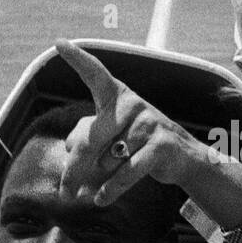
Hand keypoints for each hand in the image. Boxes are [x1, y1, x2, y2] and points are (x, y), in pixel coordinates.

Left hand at [54, 39, 206, 204]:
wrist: (182, 157)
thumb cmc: (137, 142)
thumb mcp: (112, 135)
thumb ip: (86, 137)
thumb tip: (69, 148)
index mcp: (117, 96)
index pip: (95, 75)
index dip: (78, 59)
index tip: (59, 43)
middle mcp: (132, 104)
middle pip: (91, 138)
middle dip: (74, 169)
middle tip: (64, 191)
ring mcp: (148, 124)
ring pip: (108, 160)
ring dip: (98, 180)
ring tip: (92, 191)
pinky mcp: (160, 146)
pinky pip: (127, 172)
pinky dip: (112, 189)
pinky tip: (101, 199)